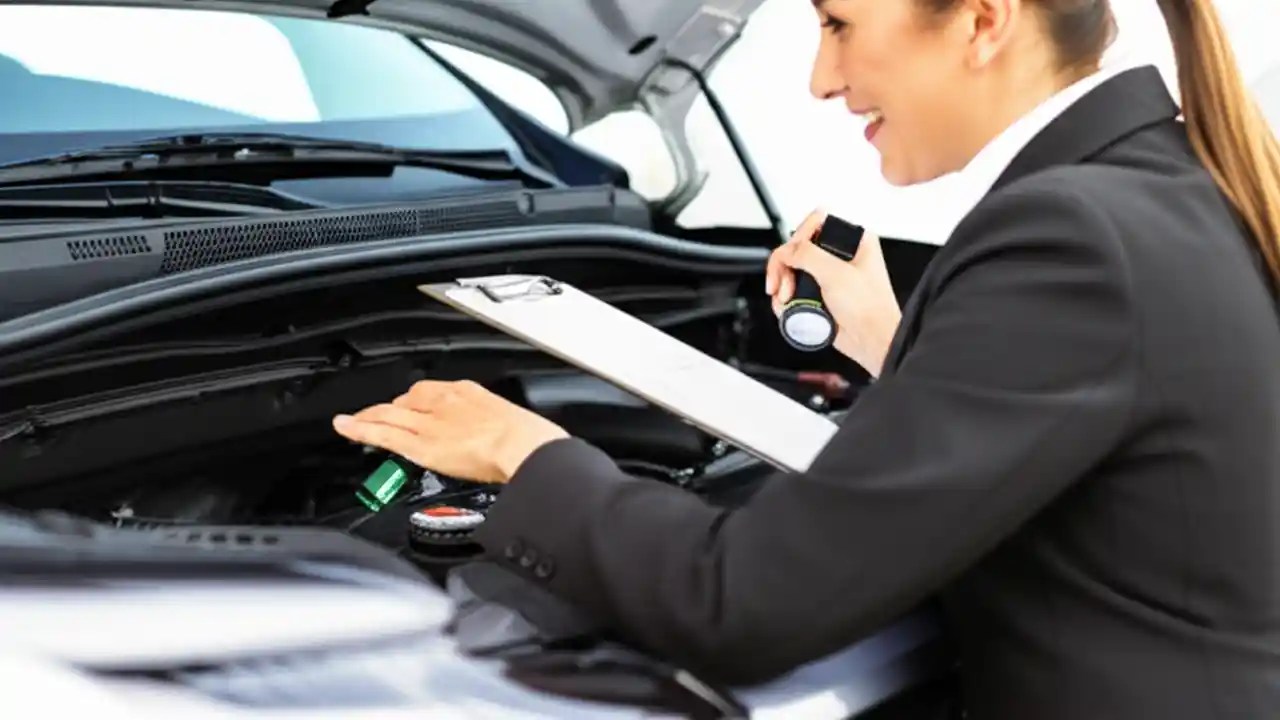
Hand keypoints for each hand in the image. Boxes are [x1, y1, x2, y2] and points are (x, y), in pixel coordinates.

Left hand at [331, 380, 569, 482]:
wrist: (524, 446)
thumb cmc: (528, 439)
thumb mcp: (510, 422)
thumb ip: (491, 428)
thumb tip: (493, 440)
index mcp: (468, 393)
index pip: (430, 392)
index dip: (414, 401)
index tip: (409, 408)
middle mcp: (443, 402)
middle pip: (406, 400)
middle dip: (388, 408)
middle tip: (375, 416)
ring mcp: (429, 423)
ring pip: (389, 414)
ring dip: (368, 417)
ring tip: (352, 422)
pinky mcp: (420, 444)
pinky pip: (382, 433)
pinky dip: (359, 429)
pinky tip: (344, 426)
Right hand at [765, 209, 901, 376]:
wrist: (871, 342)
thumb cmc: (870, 309)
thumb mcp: (836, 274)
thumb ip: (807, 255)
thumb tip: (786, 251)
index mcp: (853, 240)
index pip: (815, 222)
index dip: (798, 240)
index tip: (792, 258)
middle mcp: (840, 254)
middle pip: (797, 247)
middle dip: (784, 266)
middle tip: (783, 285)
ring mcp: (828, 274)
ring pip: (791, 267)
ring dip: (782, 283)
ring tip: (786, 299)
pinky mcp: (819, 292)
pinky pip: (793, 287)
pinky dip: (785, 297)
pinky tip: (788, 306)